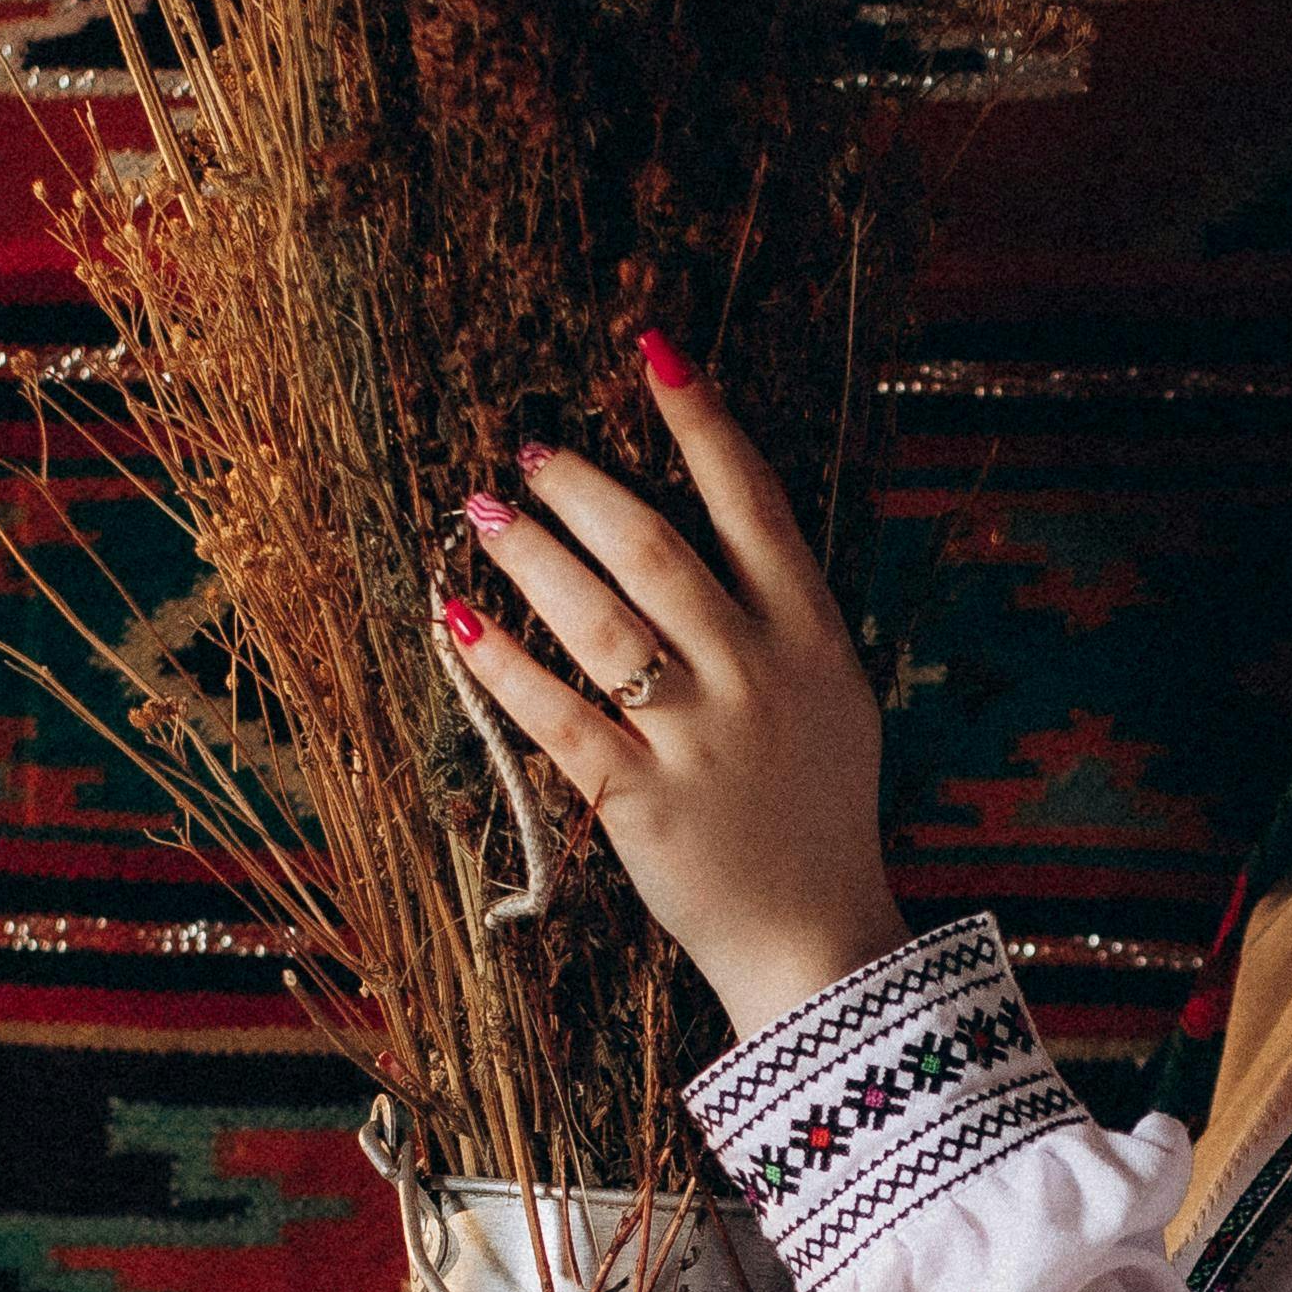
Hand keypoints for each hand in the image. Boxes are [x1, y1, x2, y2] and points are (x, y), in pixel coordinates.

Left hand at [442, 341, 902, 1043]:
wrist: (817, 941)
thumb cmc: (818, 811)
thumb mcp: (834, 699)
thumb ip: (784, 618)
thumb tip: (721, 531)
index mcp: (812, 637)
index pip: (754, 503)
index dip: (702, 421)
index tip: (654, 350)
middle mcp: (758, 675)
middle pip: (658, 549)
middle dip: (587, 489)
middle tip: (531, 450)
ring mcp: (701, 738)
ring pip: (599, 619)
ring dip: (531, 556)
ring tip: (484, 513)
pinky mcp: (643, 801)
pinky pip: (556, 715)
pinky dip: (501, 664)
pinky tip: (457, 620)